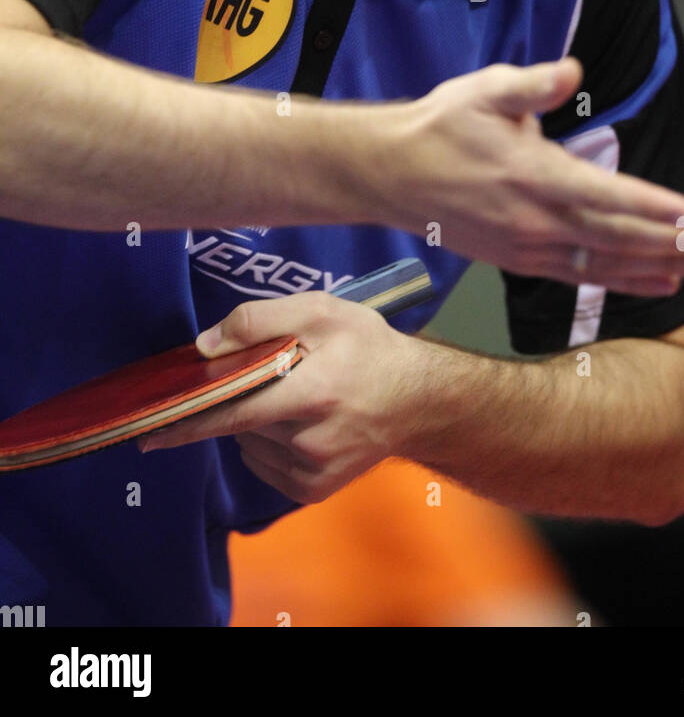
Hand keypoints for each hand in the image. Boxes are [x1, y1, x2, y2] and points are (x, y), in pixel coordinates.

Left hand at [138, 293, 426, 503]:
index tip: (148, 431)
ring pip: (249, 442)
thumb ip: (259, 319)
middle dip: (238, 398)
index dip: (189, 419)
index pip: (235, 409)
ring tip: (297, 394)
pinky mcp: (313, 490)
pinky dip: (267, 441)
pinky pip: (264, 463)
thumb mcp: (321, 310)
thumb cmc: (368, 347)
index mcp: (314, 391)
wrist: (418, 400)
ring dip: (255, 419)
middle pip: (241, 421)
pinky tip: (299, 420)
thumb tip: (205, 346)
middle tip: (268, 374)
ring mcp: (313, 471)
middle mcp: (311, 439)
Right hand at [371, 57, 683, 295]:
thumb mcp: (484, 90)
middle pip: (617, 236)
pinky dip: (624, 278)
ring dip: (661, 264)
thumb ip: (532, 85)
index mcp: (532, 174)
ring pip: (606, 262)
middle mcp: (535, 219)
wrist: (391, 174)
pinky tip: (658, 279)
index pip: (603, 195)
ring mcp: (529, 246)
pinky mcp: (521, 260)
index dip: (651, 206)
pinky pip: (583, 275)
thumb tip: (571, 72)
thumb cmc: (440, 127)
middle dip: (676, 241)